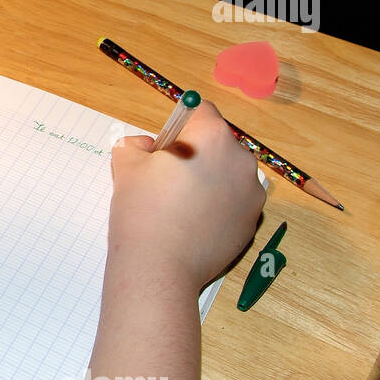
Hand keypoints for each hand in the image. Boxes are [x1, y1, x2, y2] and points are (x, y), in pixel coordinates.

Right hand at [107, 100, 265, 289]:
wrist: (159, 268)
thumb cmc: (141, 211)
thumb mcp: (126, 167)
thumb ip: (135, 146)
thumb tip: (148, 147)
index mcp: (212, 137)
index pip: (201, 111)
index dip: (179, 127)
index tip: (164, 150)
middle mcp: (240, 159)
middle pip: (218, 143)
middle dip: (197, 154)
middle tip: (169, 181)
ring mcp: (252, 192)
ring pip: (228, 173)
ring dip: (210, 180)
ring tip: (182, 207)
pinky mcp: (253, 221)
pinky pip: (235, 201)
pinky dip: (219, 206)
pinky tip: (195, 225)